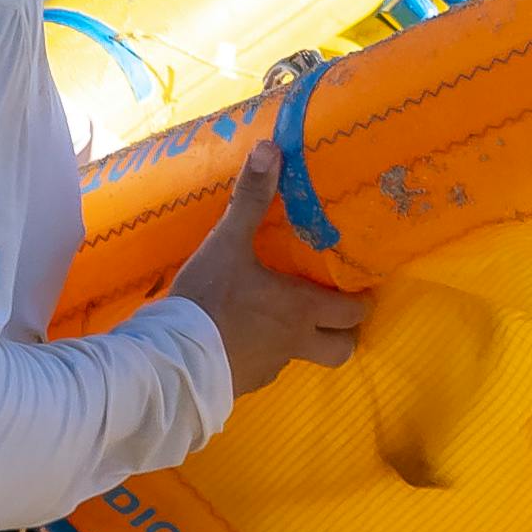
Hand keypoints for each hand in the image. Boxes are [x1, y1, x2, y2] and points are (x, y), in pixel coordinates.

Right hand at [163, 174, 381, 386]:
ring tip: (286, 322)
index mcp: (301, 307)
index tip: (357, 289)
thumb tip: (271, 148)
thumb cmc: (208, 299)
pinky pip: (267, 368)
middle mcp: (296, 341)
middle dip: (345, 332)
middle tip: (335, 313)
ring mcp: (272, 366)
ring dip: (305, 343)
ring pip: (306, 359)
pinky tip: (244, 339)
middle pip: (343, 349)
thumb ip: (251, 199)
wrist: (172, 359)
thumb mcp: (227, 243)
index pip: (353, 311)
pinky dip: (264, 355)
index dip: (359, 301)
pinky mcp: (247, 382)